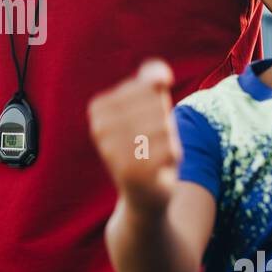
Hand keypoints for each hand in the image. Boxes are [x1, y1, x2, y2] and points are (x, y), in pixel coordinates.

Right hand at [87, 60, 181, 214]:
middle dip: (165, 123)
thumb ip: (152, 79)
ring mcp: (112, 149)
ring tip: (156, 155)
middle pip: (156, 105)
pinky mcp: (131, 172)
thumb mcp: (150, 106)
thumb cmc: (148, 144)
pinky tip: (160, 168)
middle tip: (153, 143)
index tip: (146, 123)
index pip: (148, 85)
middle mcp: (99, 127)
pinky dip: (173, 157)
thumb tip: (162, 76)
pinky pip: (169, 149)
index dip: (159, 103)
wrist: (144, 195)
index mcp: (99, 107)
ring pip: (163, 126)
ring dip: (169, 141)